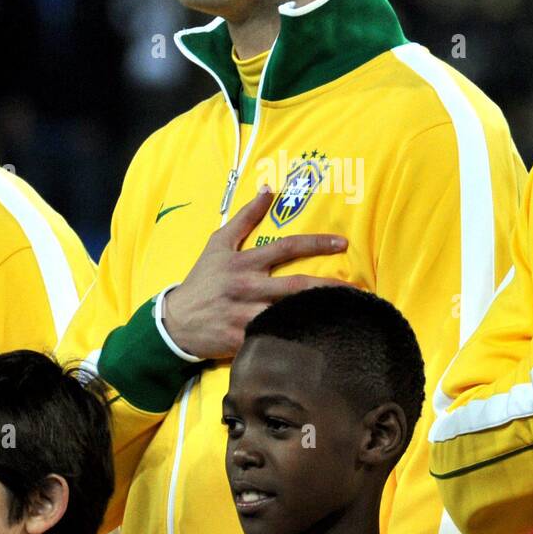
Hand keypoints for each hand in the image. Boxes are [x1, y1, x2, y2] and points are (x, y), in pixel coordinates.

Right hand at [161, 186, 348, 358]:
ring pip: (288, 315)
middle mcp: (248, 287)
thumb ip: (246, 218)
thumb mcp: (218, 244)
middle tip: (357, 290)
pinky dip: (296, 341)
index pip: (287, 247)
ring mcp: (245, 315)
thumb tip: (269, 190)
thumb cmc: (202, 280)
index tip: (343, 243)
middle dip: (329, 287)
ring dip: (317, 316)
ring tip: (348, 317)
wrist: (175, 322)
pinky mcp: (242, 340)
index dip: (317, 243)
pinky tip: (320, 342)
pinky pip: (274, 339)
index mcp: (245, 262)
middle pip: (296, 286)